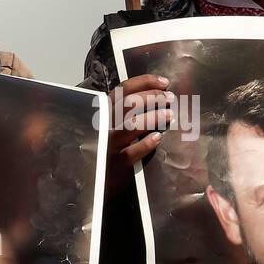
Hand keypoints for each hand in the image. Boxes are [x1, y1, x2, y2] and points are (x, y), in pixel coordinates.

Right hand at [104, 73, 173, 197]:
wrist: (93, 180)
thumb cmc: (106, 148)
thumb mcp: (109, 126)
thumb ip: (124, 111)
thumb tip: (156, 94)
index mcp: (103, 112)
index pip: (124, 89)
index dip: (146, 82)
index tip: (165, 83)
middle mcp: (104, 125)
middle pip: (130, 103)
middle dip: (153, 97)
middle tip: (170, 99)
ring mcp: (109, 144)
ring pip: (132, 125)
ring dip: (154, 117)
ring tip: (170, 116)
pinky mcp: (116, 163)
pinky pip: (133, 151)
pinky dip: (148, 143)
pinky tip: (159, 138)